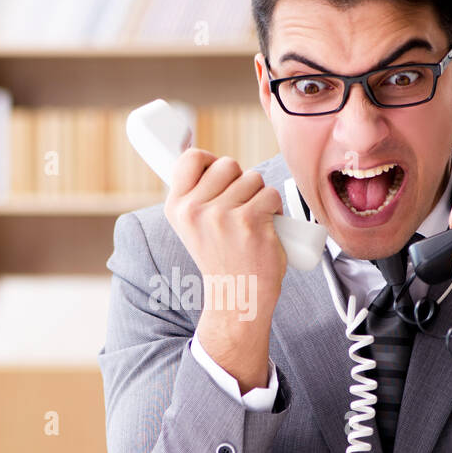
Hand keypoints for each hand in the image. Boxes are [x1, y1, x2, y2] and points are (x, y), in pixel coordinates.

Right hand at [163, 148, 286, 392]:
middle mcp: (194, 209)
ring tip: (252, 223)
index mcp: (177, 207)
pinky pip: (270, 194)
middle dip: (241, 182)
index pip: (191, 157)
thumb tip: (210, 160)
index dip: (211, 161)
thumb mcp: (194, 226)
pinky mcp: (249, 221)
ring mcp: (221, 215)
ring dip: (259, 197)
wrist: (238, 295)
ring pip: (253, 178)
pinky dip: (275, 210)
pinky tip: (265, 229)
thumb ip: (197, 194)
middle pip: (228, 164)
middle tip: (240, 210)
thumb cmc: (223, 257)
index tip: (221, 179)